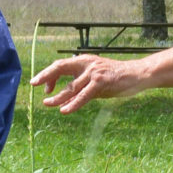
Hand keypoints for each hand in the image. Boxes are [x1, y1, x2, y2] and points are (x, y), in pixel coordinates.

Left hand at [30, 54, 147, 113]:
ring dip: (58, 96)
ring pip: (71, 86)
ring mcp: (94, 72)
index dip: (49, 74)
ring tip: (47, 103)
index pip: (61, 65)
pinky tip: (64, 110)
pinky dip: (73, 103)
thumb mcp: (95, 82)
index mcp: (84, 61)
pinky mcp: (102, 82)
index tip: (42, 86)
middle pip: (60, 67)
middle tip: (33, 84)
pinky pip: (84, 95)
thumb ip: (80, 88)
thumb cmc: (117, 79)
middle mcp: (87, 64)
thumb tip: (63, 102)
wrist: (138, 75)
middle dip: (45, 76)